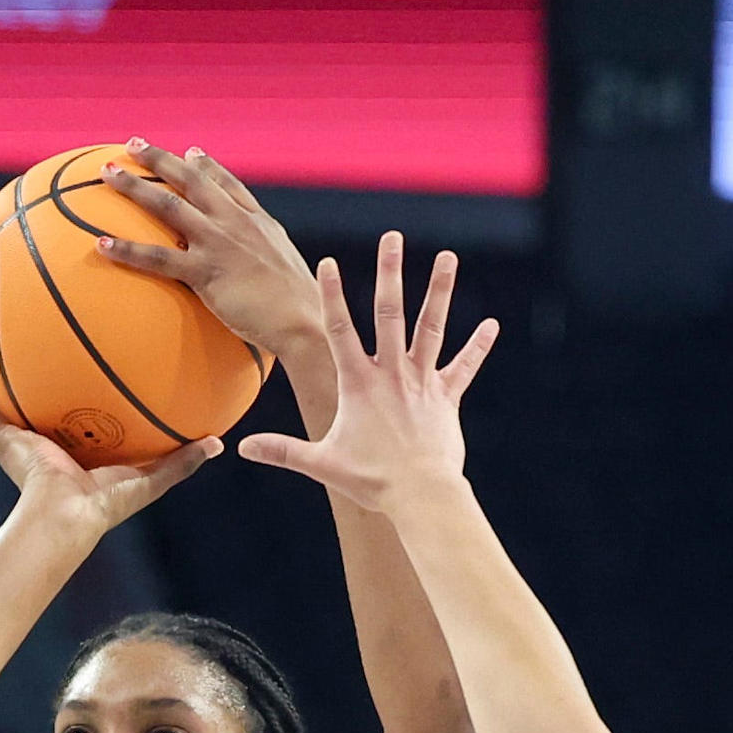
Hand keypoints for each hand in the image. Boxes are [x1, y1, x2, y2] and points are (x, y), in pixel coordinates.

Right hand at [0, 356, 218, 539]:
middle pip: (34, 396)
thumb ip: (182, 459)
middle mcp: (45, 437)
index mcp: (77, 443)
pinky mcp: (2, 439)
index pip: (77, 407)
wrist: (68, 516)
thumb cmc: (106, 502)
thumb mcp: (151, 476)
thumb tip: (218, 442)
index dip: (77, 384)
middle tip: (29, 333)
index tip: (81, 355)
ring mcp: (19, 437)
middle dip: (30, 370)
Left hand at [93, 141, 336, 385]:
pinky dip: (127, 249)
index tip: (190, 152)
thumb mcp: (287, 267)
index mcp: (257, 221)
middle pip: (191, 180)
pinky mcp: (205, 272)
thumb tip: (261, 263)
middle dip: (160, 159)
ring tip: (107, 173)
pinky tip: (100, 244)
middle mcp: (235, 223)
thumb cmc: (303, 306)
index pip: (227, 184)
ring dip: (134, 186)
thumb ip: (268, 254)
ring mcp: (218, 243)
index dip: (206, 165)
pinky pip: (157, 258)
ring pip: (168, 206)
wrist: (306, 321)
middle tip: (134, 144)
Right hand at [230, 234, 499, 519]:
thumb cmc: (372, 481)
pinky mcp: (447, 398)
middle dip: (389, 273)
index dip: (332, 295)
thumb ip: (283, 451)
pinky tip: (492, 324)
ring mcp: (422, 382)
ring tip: (447, 257)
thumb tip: (241, 449)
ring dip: (439, 291)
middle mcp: (392, 374)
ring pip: (431, 327)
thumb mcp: (322, 463)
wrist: (421, 495)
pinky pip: (464, 366)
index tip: (328, 262)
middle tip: (393, 237)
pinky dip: (478, 346)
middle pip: (389, 313)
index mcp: (359, 384)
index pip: (340, 330)